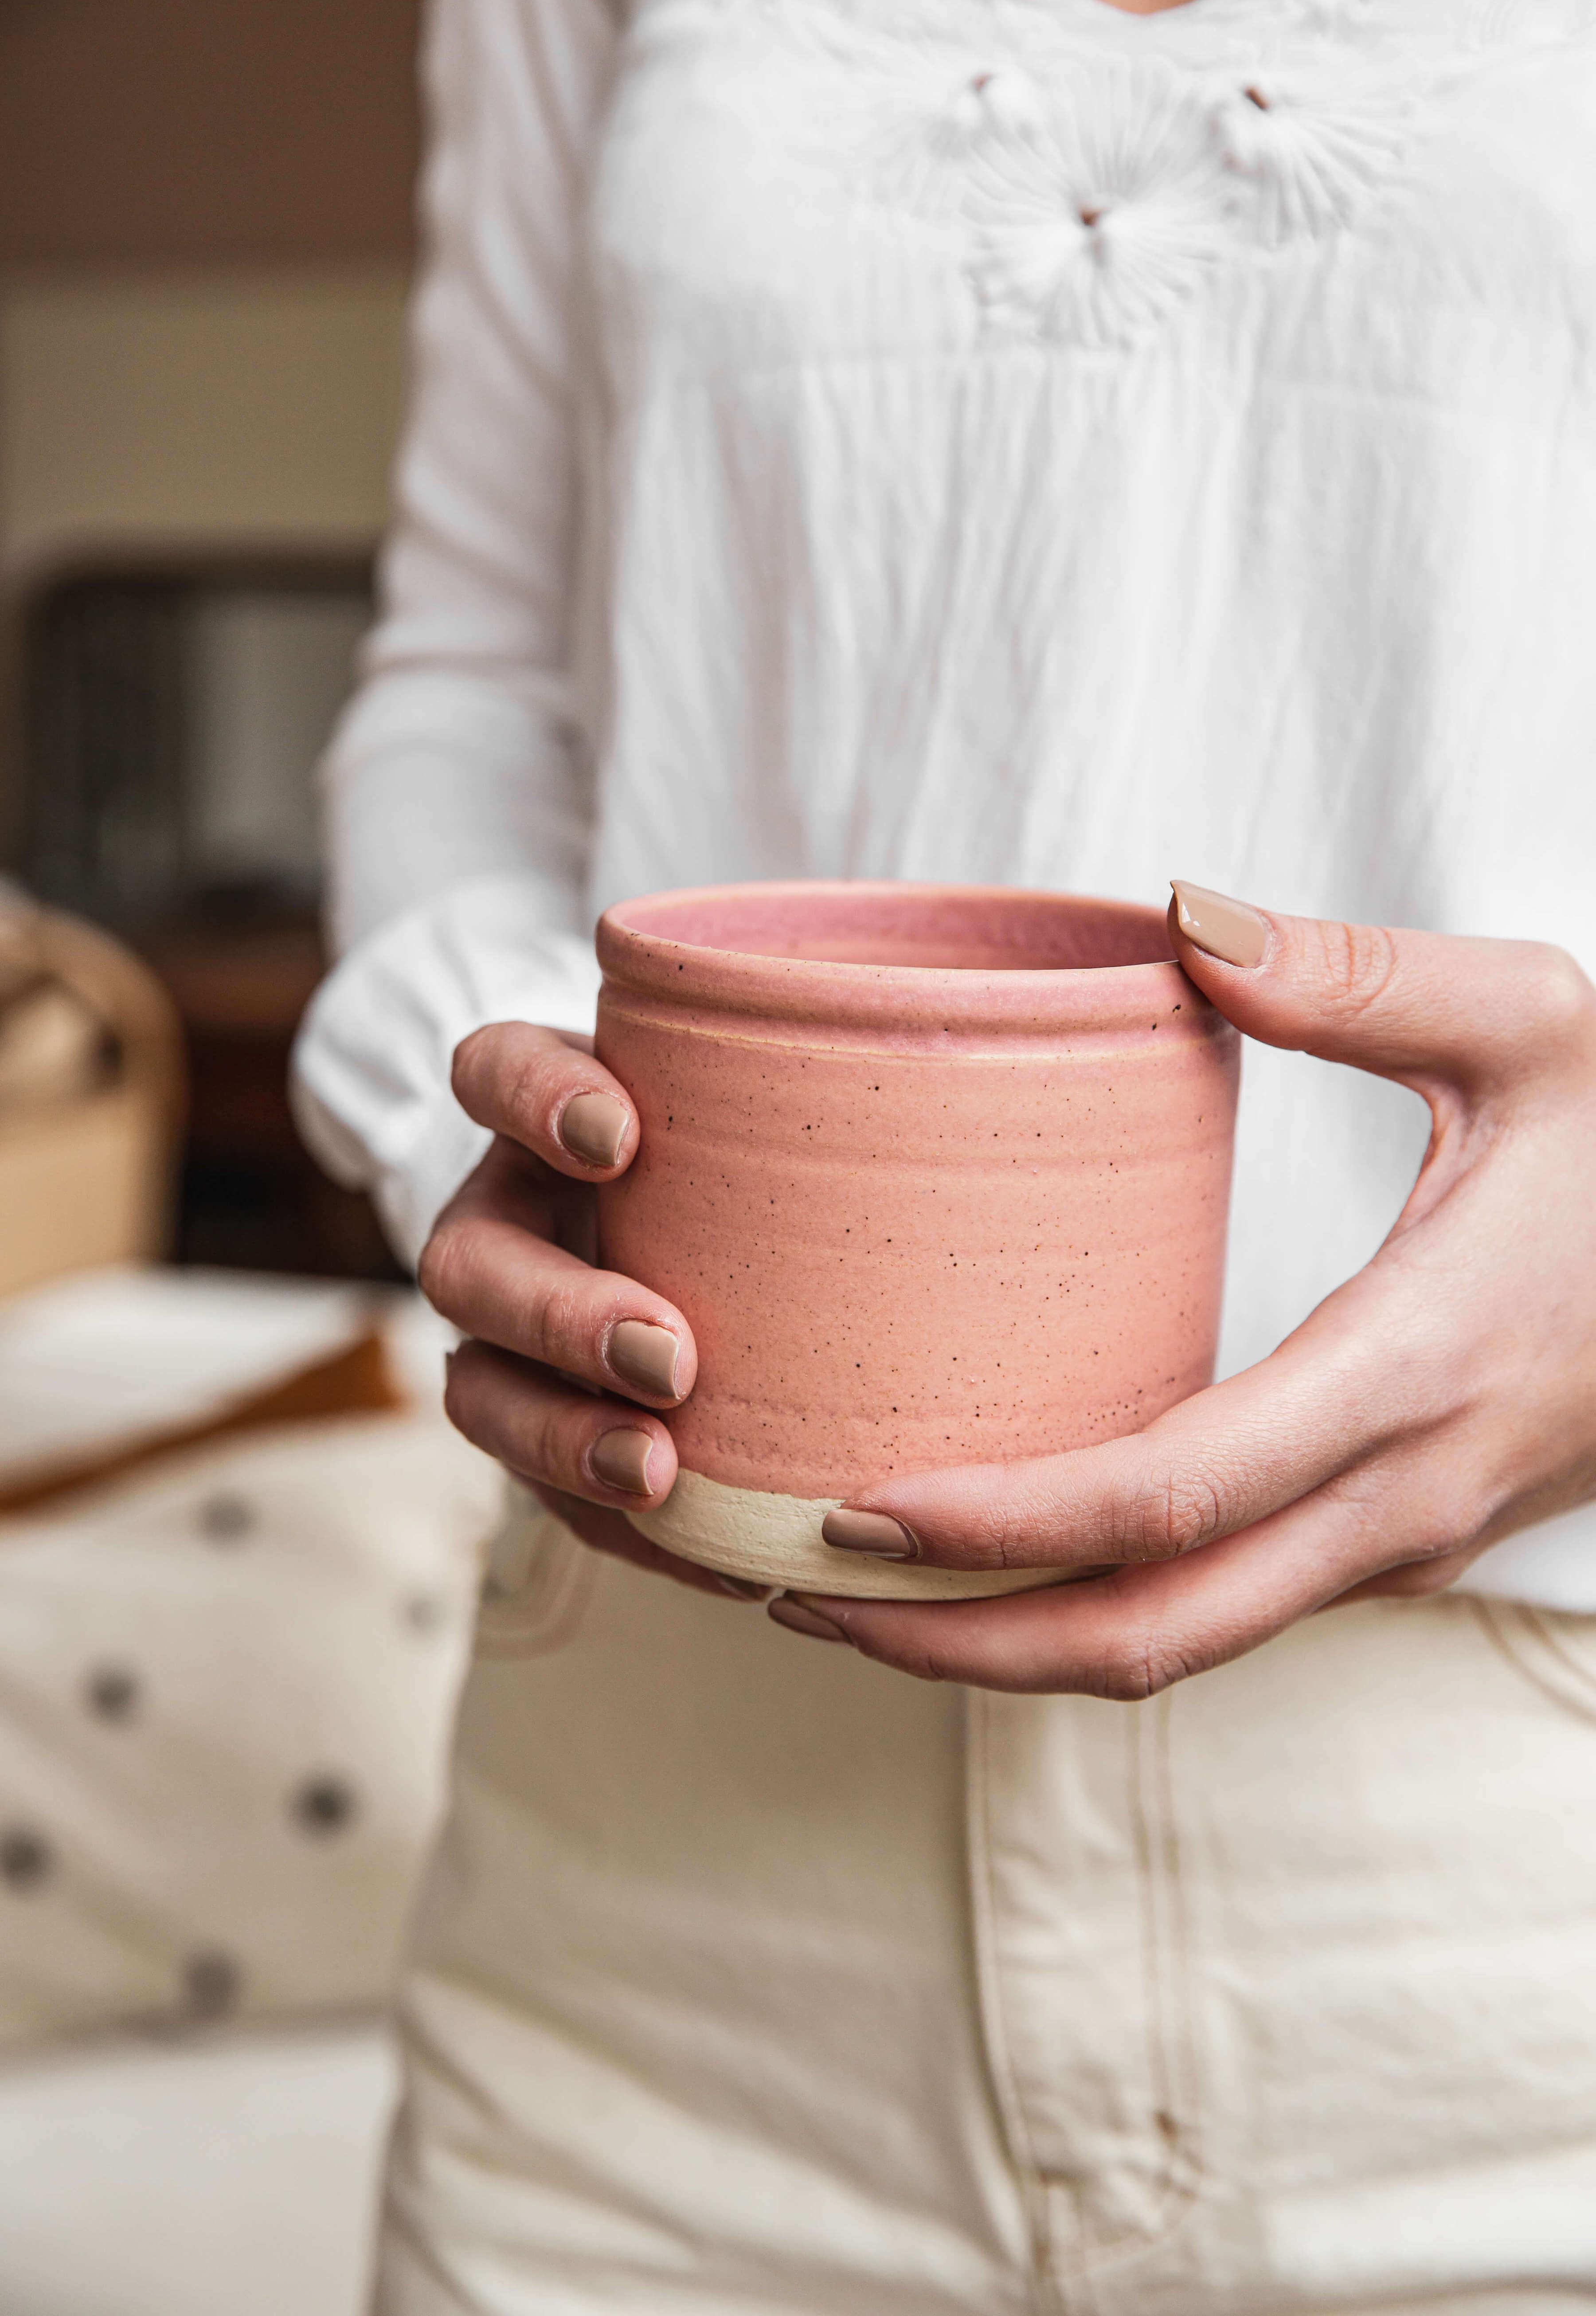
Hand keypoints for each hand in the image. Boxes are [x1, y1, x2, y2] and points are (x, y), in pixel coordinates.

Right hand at [420, 1022, 755, 1599]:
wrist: (697, 1239)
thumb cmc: (746, 1152)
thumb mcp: (757, 1101)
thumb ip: (811, 1091)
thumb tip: (1003, 1084)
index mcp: (537, 1115)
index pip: (497, 1072)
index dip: (537, 1102)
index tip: (619, 1136)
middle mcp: (503, 1221)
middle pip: (472, 1265)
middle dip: (561, 1317)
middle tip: (667, 1355)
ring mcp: (504, 1339)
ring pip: (481, 1393)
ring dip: (565, 1440)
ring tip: (657, 1475)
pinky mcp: (540, 1433)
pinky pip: (555, 1500)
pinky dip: (634, 1533)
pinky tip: (722, 1560)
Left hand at [768, 887, 1595, 1690]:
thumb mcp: (1538, 1025)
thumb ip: (1360, 974)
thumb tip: (1183, 919)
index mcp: (1414, 1374)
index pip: (1172, 1497)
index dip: (1001, 1525)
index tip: (851, 1507)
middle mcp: (1397, 1501)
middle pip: (1147, 1634)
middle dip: (954, 1640)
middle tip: (787, 1593)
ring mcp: (1396, 1544)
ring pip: (1174, 1646)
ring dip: (1004, 1641)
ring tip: (845, 1591)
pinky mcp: (1388, 1541)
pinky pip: (1214, 1608)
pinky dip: (1083, 1604)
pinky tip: (985, 1551)